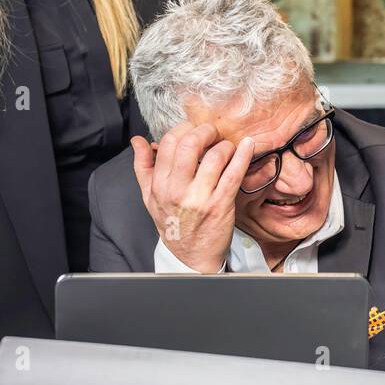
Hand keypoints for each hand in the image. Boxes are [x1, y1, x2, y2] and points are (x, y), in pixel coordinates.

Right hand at [131, 123, 252, 273]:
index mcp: (159, 185)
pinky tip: (248, 145)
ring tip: (227, 146)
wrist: (191, 256)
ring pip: (214, 156)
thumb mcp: (150, 197)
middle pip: (190, 144)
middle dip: (205, 130)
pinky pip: (234, 173)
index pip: (168, 143)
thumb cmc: (173, 223)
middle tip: (213, 132)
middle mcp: (177, 190)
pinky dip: (243, 155)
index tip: (194, 128)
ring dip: (225, 144)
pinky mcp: (221, 205)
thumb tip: (137, 141)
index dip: (184, 128)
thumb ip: (143, 167)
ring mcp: (200, 198)